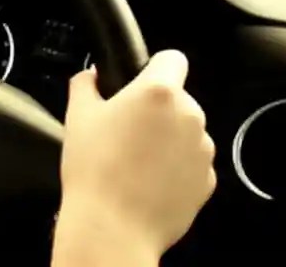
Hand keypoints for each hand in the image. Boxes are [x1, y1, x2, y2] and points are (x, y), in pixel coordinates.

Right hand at [53, 50, 215, 264]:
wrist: (112, 228)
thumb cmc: (94, 171)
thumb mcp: (78, 117)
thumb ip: (86, 84)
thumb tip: (91, 76)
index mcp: (158, 92)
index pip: (172, 58)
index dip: (155, 67)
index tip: (140, 82)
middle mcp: (189, 115)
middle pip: (178, 99)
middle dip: (157, 110)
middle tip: (127, 131)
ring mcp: (203, 149)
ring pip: (187, 132)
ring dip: (169, 140)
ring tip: (136, 161)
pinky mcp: (208, 180)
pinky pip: (193, 163)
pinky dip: (176, 168)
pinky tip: (149, 181)